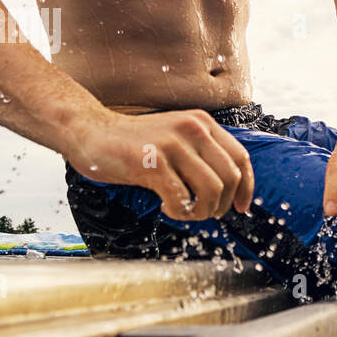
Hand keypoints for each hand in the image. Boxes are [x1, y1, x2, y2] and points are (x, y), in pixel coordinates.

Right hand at [63, 109, 253, 220]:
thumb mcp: (176, 137)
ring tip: (185, 211)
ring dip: (202, 211)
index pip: (241, 158)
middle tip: (203, 213)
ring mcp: (173, 144)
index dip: (246, 188)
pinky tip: (165, 207)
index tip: (241, 208)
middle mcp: (193, 129)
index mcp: (203, 123)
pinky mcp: (153, 163)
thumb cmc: (135, 143)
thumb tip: (228, 190)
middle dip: (222, 204)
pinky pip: (182, 199)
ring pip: (212, 190)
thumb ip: (201, 154)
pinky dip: (179, 212)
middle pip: (231, 177)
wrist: (90, 132)